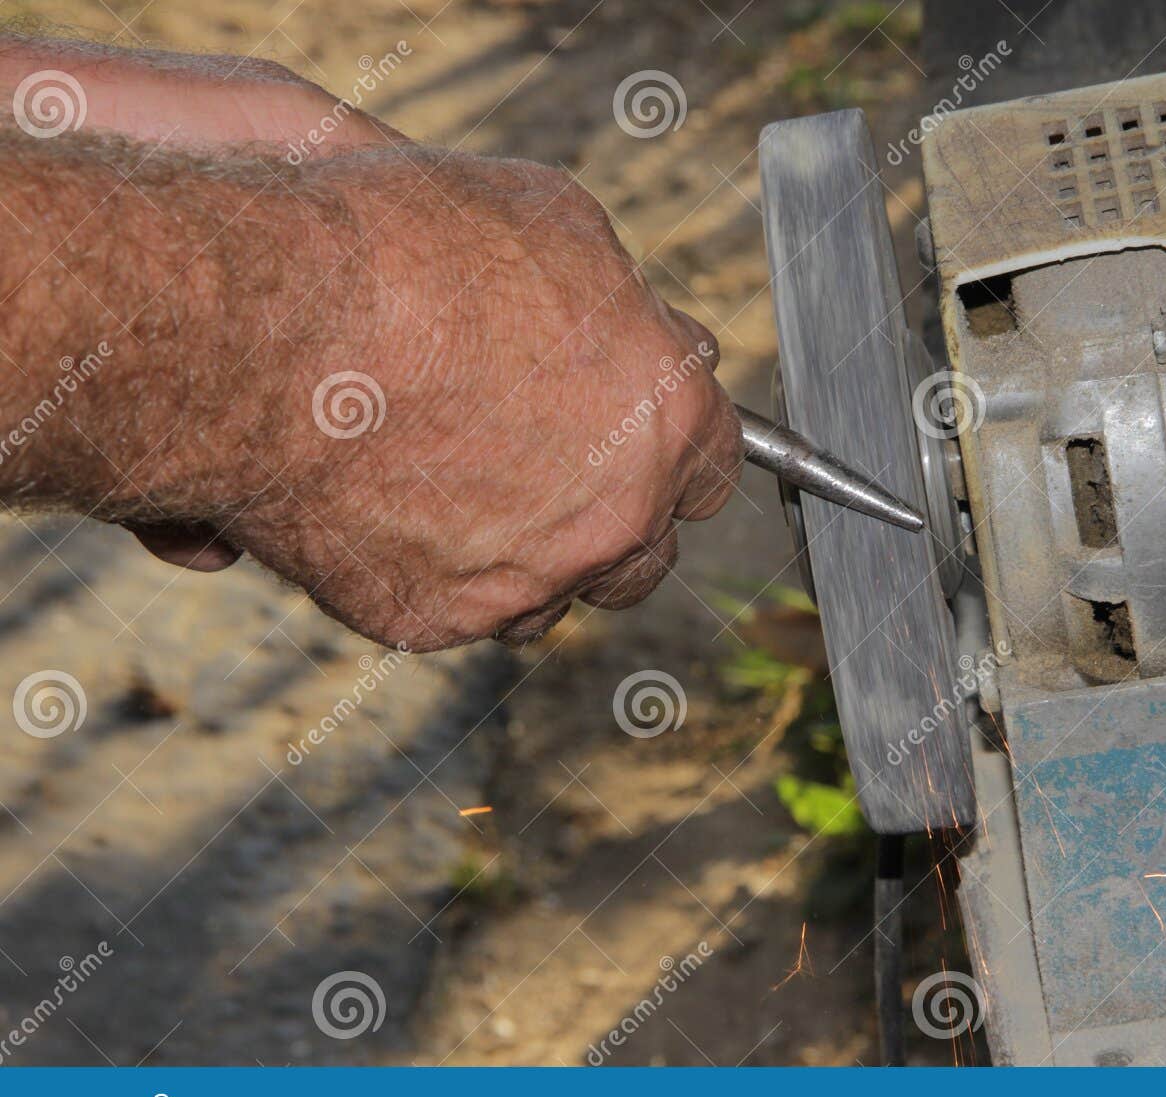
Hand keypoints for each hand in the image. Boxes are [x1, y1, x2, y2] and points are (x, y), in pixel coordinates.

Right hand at [210, 149, 740, 649]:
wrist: (260, 322)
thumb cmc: (405, 249)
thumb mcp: (555, 222)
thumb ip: (624, 302)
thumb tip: (646, 328)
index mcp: (667, 417)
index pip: (719, 463)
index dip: (676, 444)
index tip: (644, 434)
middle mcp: (616, 517)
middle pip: (648, 547)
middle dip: (616, 514)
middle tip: (554, 467)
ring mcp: (525, 580)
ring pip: (556, 596)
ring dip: (531, 557)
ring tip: (464, 492)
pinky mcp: (429, 619)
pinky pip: (458, 611)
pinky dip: (436, 573)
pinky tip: (392, 511)